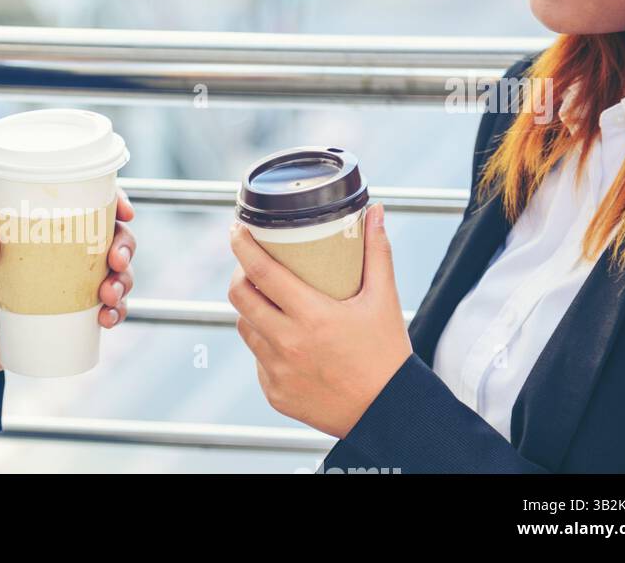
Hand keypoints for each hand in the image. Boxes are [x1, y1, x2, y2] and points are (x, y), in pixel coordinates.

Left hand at [0, 189, 137, 376]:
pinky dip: (115, 314)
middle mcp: (62, 256)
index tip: (124, 211)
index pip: (86, 208)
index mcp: (41, 232)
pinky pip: (106, 312)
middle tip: (116, 260)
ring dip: (123, 283)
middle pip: (111, 240)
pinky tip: (107, 319)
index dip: (113, 203)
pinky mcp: (71, 319)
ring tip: (108, 295)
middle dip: (125, 247)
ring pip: (116, 276)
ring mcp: (70, 288)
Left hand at [227, 204, 411, 437]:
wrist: (387, 414)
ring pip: (246, 328)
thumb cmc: (386, 354)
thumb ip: (377, 252)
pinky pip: (258, 359)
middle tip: (250, 265)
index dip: (242, 247)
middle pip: (240, 297)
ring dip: (251, 310)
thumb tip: (374, 211)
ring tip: (267, 300)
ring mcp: (277, 371)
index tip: (236, 231)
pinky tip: (282, 339)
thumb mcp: (384, 300)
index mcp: (313, 316)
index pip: (262, 272)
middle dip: (239, 275)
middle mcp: (288, 344)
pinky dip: (265, 345)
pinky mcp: (274, 393)